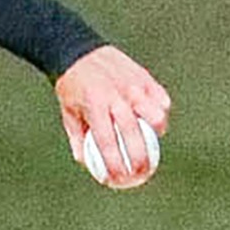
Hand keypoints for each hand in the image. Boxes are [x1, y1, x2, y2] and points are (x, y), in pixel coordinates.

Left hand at [53, 45, 170, 188]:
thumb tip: (90, 166)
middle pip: (135, 134)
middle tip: (142, 171)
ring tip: (151, 141)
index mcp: (95, 106)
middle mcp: (116, 96)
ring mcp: (132, 85)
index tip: (119, 179)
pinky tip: (156, 121)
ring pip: (156, 114)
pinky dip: (161, 112)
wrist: (77, 50)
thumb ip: (79, 140)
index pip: (108, 142)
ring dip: (157, 132)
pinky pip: (161, 99)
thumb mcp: (68, 113)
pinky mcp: (143, 77)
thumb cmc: (72, 86)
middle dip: (140, 158)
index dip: (115, 164)